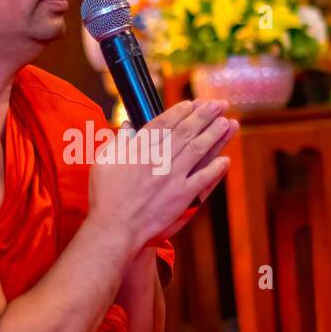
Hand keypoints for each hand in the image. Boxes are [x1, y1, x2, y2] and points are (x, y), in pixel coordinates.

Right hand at [88, 100, 236, 254]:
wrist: (115, 227)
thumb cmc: (105, 196)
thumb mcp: (104, 161)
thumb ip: (118, 140)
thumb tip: (127, 125)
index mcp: (140, 149)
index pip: (164, 122)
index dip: (180, 111)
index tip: (191, 103)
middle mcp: (159, 159)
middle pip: (186, 131)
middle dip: (204, 115)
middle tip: (217, 105)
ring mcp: (173, 177)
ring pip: (198, 150)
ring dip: (214, 135)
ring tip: (226, 123)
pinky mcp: (182, 196)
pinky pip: (203, 179)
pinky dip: (215, 169)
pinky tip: (225, 159)